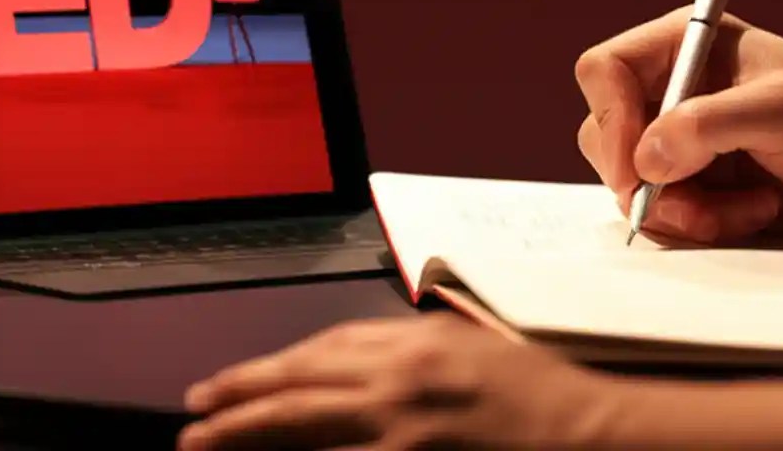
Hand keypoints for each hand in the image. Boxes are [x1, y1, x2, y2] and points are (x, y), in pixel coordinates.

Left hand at [178, 313, 621, 449]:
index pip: (322, 350)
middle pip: (298, 387)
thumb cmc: (539, 388)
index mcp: (412, 343)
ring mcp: (403, 431)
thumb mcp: (468, 344)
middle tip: (193, 412)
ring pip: (307, 431)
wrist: (589, 429)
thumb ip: (410, 347)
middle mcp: (398, 382)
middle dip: (237, 399)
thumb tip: (361, 359)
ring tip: (204, 445)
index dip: (272, 365)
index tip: (237, 377)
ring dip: (250, 437)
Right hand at [574, 7, 782, 242]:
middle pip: (603, 134)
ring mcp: (677, 142)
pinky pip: (658, 214)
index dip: (610, 119)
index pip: (604, 71)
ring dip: (680, 209)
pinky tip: (750, 214)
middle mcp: (671, 90)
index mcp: (685, 47)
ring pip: (627, 183)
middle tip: (693, 200)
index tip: (637, 169)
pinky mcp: (691, 186)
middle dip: (646, 180)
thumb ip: (707, 125)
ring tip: (745, 207)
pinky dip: (697, 226)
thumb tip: (645, 159)